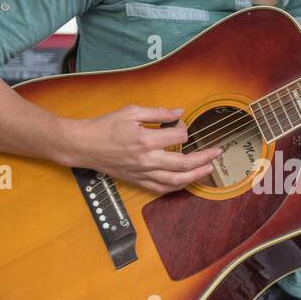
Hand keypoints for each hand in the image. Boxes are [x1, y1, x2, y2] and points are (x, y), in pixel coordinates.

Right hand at [65, 104, 221, 193]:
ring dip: (195, 176)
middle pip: (183, 164)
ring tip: (208, 170)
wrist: (84, 145)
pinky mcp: (137, 180)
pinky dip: (177, 186)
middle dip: (204, 159)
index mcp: (145, 140)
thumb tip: (179, 112)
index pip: (177, 136)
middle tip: (217, 153)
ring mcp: (142, 173)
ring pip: (175, 181)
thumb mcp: (131, 111)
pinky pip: (161, 188)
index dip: (184, 129)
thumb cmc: (105, 126)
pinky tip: (186, 181)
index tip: (182, 124)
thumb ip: (157, 112)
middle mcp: (146, 159)